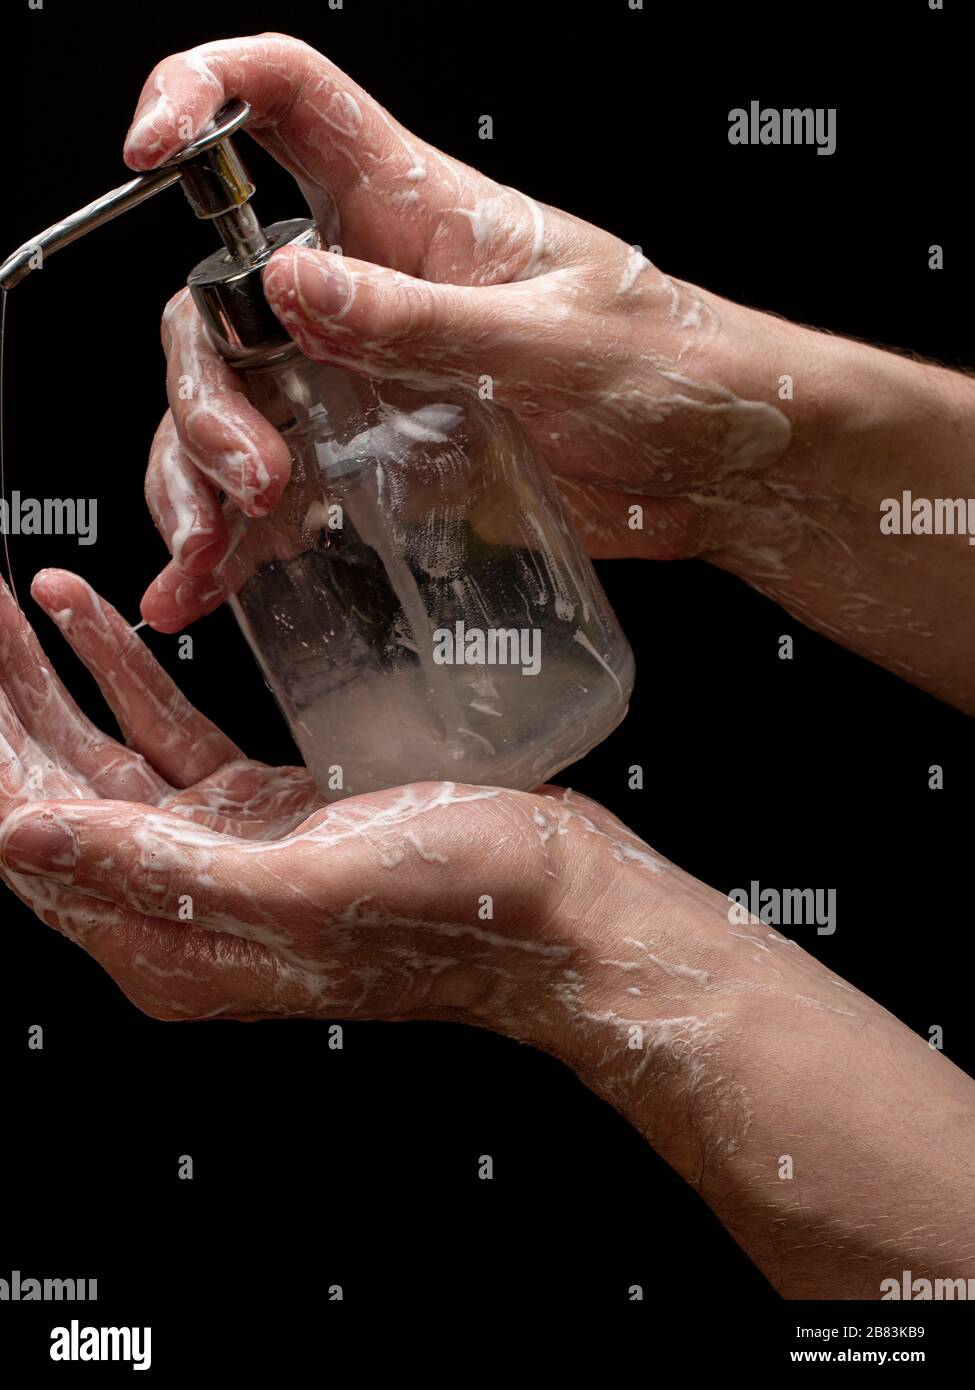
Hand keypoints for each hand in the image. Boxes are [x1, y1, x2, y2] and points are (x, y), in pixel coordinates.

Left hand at [0, 569, 642, 1025]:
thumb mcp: (301, 890)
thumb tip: (22, 840)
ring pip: (110, 757)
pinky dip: (134, 675)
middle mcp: (188, 904)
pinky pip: (176, 737)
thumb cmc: (460, 908)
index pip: (38, 845)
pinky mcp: (271, 810)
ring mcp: (229, 852)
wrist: (563, 902)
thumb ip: (159, 873)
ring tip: (12, 598)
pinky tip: (101, 620)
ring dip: (58, 678)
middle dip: (10, 701)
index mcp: (174, 945)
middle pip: (61, 793)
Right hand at [128, 33, 794, 631]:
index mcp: (419, 209)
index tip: (148, 151)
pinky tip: (214, 585)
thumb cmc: (677, 370)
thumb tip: (294, 287)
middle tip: (252, 478)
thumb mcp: (558, 344)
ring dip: (196, 476)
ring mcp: (370, 375)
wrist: (722, 469)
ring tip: (213, 558)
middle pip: (223, 296)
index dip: (204, 92)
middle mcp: (375, 284)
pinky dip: (237, 536)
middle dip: (206, 390)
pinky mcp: (382, 456)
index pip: (288, 98)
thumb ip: (426, 323)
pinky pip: (282, 481)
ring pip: (235, 399)